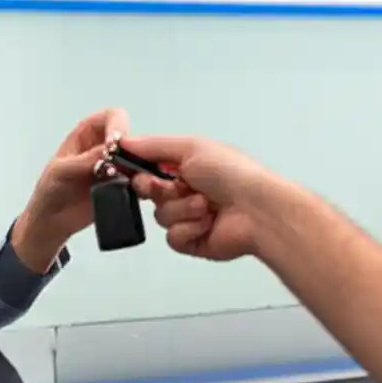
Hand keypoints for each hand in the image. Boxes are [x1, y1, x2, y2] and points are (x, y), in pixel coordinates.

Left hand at [11, 107, 129, 271]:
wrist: (52, 221)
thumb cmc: (50, 190)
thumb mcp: (61, 171)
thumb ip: (84, 160)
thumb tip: (110, 151)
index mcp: (87, 134)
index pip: (110, 116)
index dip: (117, 125)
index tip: (116, 145)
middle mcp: (104, 147)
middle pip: (130, 137)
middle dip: (133, 149)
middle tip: (128, 168)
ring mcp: (115, 167)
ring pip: (138, 159)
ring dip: (140, 168)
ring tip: (135, 182)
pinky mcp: (122, 187)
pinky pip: (139, 180)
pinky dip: (143, 184)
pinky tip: (138, 192)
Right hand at [120, 135, 270, 261]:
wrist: (257, 210)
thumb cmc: (233, 174)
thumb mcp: (190, 147)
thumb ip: (153, 146)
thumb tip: (124, 141)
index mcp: (185, 167)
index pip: (148, 169)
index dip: (140, 172)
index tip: (139, 171)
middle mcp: (186, 191)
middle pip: (149, 193)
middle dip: (160, 190)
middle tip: (178, 187)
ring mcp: (189, 217)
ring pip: (160, 216)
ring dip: (182, 209)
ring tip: (206, 205)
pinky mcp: (193, 241)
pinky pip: (172, 238)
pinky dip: (189, 229)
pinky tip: (207, 223)